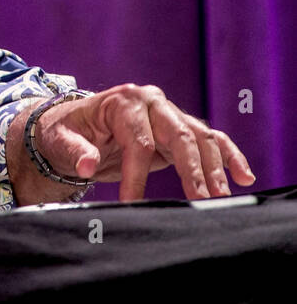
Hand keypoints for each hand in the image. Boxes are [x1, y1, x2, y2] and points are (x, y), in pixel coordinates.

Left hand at [31, 84, 255, 201]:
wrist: (72, 125)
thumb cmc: (65, 131)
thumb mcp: (60, 140)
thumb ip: (76, 151)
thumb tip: (88, 166)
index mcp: (123, 101)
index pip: (137, 141)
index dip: (136, 174)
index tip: (133, 202)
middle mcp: (151, 101)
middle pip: (178, 135)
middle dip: (191, 170)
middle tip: (201, 202)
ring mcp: (168, 113)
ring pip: (200, 138)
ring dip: (214, 168)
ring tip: (221, 198)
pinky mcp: (178, 129)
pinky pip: (210, 139)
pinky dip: (228, 156)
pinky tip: (243, 177)